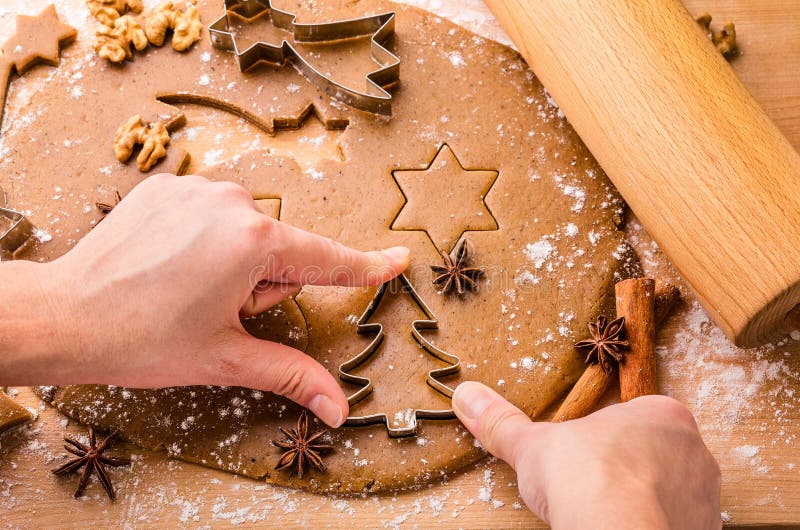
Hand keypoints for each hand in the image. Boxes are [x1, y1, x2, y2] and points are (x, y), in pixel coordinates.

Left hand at [2, 174, 408, 426]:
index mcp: (254, 242)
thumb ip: (291, 373)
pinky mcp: (168, 187)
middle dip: (262, 284)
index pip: (327, 260)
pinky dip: (202, 241)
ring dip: (232, 263)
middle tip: (217, 310)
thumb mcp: (227, 358)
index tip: (398, 258)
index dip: (366, 266)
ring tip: (188, 289)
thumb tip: (337, 407)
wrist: (63, 315)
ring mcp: (197, 189)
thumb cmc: (142, 338)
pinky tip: (170, 266)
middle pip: (279, 250)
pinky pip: (211, 215)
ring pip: (245, 232)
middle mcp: (232, 203)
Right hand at [452, 382, 721, 528]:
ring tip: (606, 515)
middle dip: (628, 472)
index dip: (605, 441)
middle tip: (594, 488)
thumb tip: (466, 395)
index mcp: (662, 414)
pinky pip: (680, 526)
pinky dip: (652, 529)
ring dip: (645, 503)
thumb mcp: (532, 445)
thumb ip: (502, 421)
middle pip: (657, 457)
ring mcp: (705, 495)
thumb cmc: (584, 478)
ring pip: (671, 494)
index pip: (635, 420)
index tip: (585, 459)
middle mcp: (695, 450)